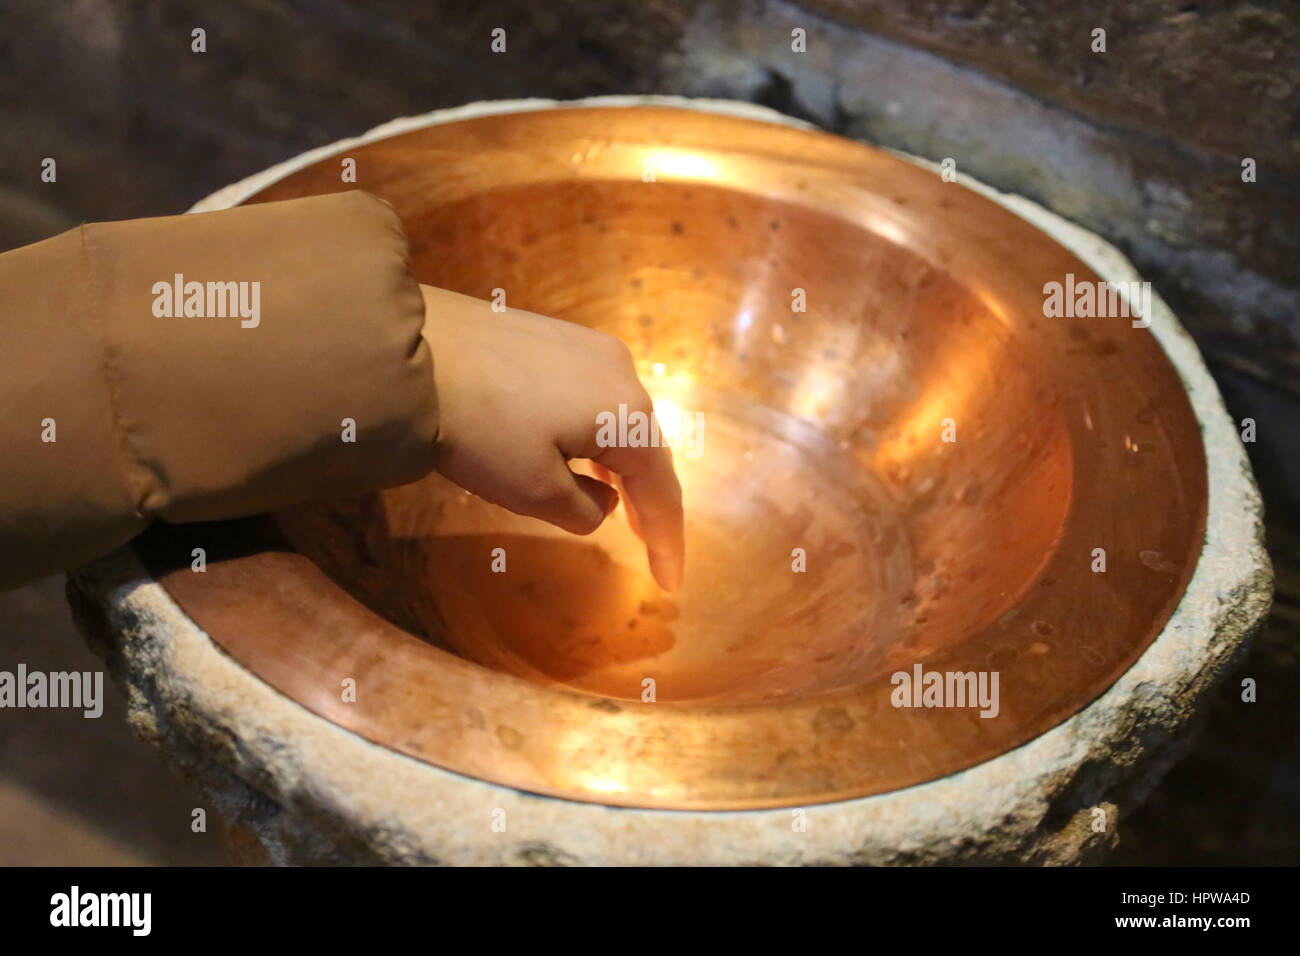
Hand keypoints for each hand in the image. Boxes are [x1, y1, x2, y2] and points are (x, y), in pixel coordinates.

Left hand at [419, 285, 683, 590]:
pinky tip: (575, 454)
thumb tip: (604, 502)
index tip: (670, 583)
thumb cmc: (479, 429)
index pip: (662, 489)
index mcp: (627, 413)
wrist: (411, 352)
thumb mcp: (535, 492)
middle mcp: (621, 372)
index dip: (668, 540)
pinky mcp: (554, 336)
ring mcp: (587, 347)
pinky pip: (592, 397)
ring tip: (616, 504)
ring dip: (619, 467)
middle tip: (651, 548)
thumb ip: (584, 511)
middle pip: (647, 449)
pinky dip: (593, 435)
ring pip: (618, 420)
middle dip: (648, 501)